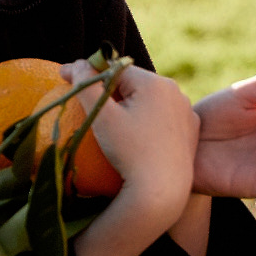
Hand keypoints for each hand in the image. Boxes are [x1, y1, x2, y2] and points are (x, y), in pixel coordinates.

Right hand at [63, 61, 200, 255]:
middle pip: (133, 83)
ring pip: (149, 101)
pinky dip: (147, 121)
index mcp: (155, 82)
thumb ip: (86, 87)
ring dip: (129, 103)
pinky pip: (163, 119)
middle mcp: (175, 91)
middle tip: (83, 98)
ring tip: (106, 118)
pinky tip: (132, 135)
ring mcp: (186, 112)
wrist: (162, 190)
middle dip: (109, 87)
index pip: (115, 69)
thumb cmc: (129, 152)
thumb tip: (75, 65)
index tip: (64, 77)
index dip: (89, 72)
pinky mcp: (191, 131)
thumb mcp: (102, 119)